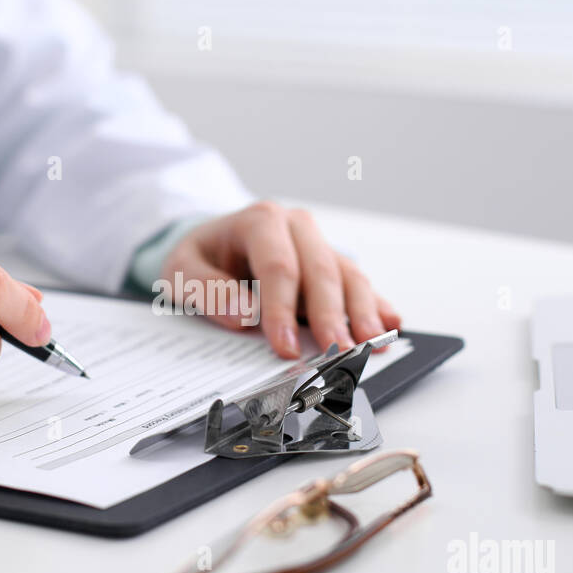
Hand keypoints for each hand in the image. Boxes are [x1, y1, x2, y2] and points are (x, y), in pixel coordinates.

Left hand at [159, 201, 401, 358]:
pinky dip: (376, 304)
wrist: (213, 241)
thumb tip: (242, 313)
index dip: (283, 309)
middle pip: (320, 271)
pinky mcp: (332, 264)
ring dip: (362, 312)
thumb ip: (207, 289)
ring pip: (348, 275)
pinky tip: (390, 323)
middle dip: (330, 316)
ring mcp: (319, 244)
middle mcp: (297, 227)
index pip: (278, 267)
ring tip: (371, 344)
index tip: (284, 347)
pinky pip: (358, 283)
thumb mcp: (182, 269)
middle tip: (337, 352)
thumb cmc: (201, 256)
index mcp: (260, 221)